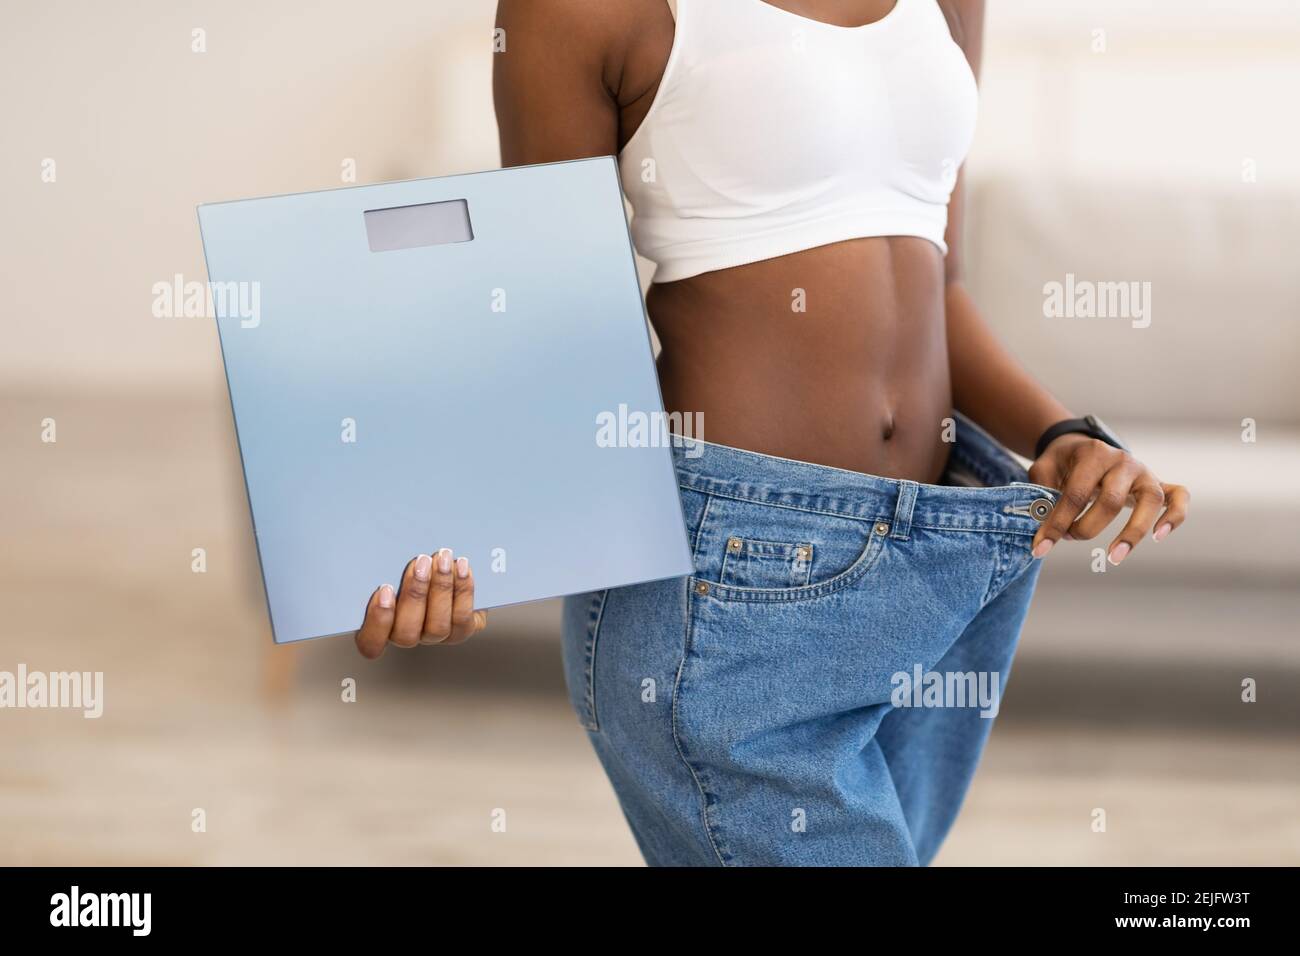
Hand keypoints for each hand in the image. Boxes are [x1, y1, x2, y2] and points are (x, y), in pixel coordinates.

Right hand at [355, 548, 487, 657]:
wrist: (449, 563)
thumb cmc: (414, 562)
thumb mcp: (392, 562)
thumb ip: (384, 566)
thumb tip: (373, 547)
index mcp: (382, 625)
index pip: (370, 643)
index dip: (377, 621)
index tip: (384, 589)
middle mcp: (408, 635)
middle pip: (406, 634)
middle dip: (414, 595)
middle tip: (421, 562)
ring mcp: (435, 636)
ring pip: (436, 627)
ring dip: (440, 589)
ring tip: (443, 559)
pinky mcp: (461, 630)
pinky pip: (462, 618)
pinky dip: (462, 591)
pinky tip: (461, 567)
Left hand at [1027, 435, 1189, 565]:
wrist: (1083, 446)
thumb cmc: (1063, 464)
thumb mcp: (1044, 469)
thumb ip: (1041, 492)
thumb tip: (1044, 521)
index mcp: (1093, 454)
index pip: (1076, 494)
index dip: (1057, 523)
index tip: (1040, 547)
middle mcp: (1123, 461)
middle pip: (1111, 500)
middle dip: (1087, 528)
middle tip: (1069, 538)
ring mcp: (1145, 471)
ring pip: (1150, 501)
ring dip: (1132, 532)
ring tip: (1113, 557)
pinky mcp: (1159, 483)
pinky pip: (1179, 497)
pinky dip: (1175, 516)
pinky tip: (1159, 536)